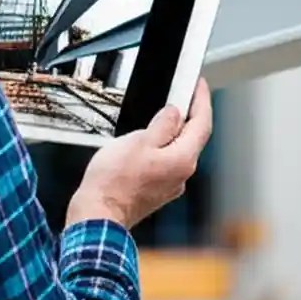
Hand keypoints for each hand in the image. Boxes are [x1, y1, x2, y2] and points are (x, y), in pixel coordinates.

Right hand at [67, 79, 213, 229]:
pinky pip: (166, 163)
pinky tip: (148, 142)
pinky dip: (162, 148)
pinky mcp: (157, 191)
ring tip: (161, 114)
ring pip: (178, 150)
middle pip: (193, 137)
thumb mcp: (139, 141)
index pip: (202, 123)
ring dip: (173, 131)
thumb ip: (162, 125)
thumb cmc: (113, 182)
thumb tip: (175, 113)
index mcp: (182, 159)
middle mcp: (181, 174)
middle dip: (189, 114)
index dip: (202, 100)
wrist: (98, 215)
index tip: (200, 85)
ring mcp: (170, 185)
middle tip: (182, 93)